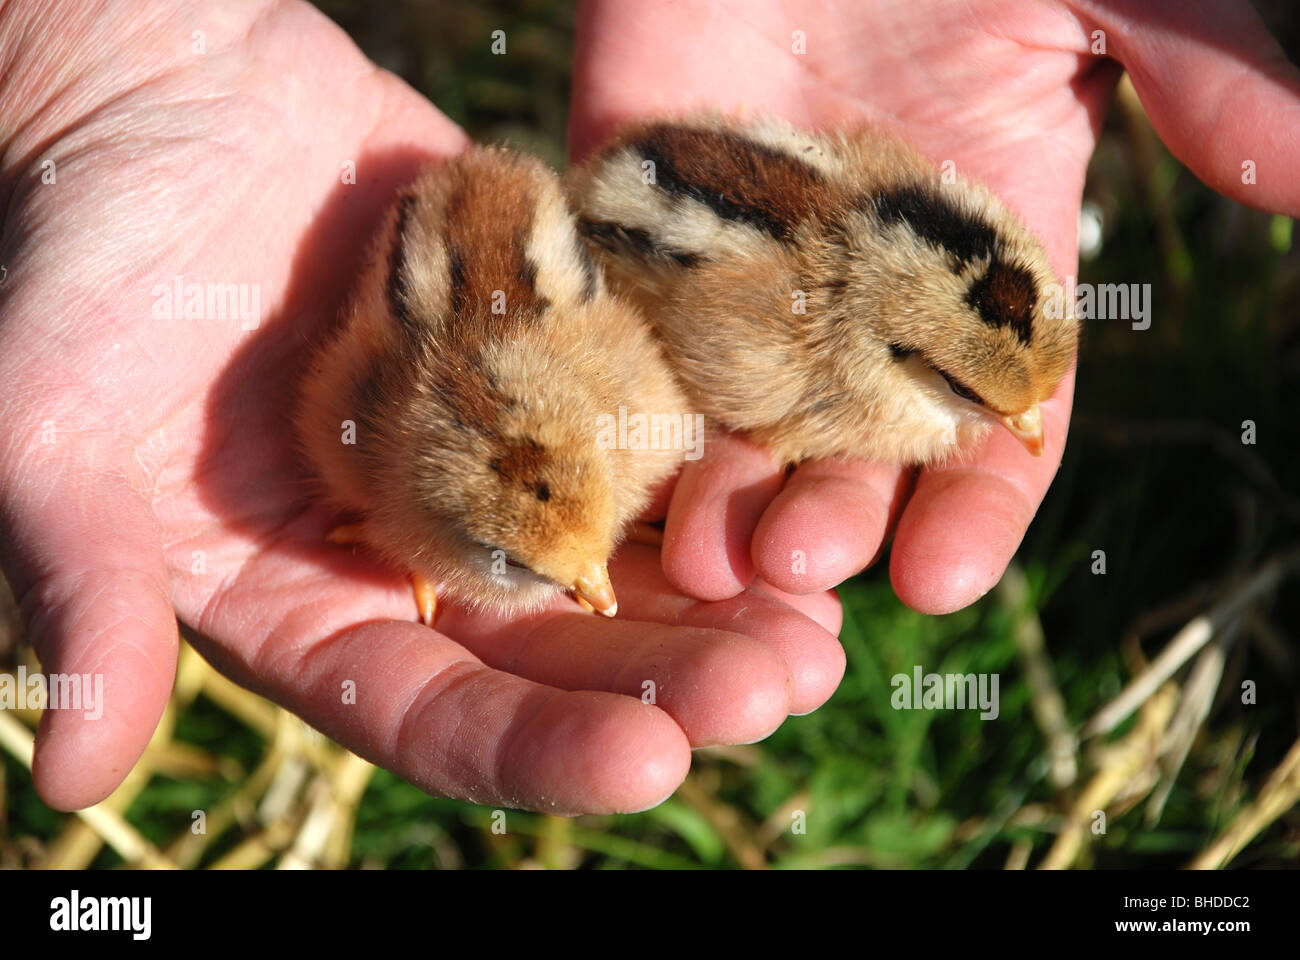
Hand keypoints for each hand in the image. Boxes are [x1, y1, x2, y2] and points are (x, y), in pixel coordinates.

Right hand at [0, 0, 843, 813]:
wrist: (158, 97)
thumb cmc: (77, 264)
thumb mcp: (52, 436)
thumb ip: (90, 596)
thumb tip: (70, 777)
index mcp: (310, 603)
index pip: (432, 711)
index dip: (536, 744)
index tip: (648, 760)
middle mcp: (418, 553)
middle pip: (556, 649)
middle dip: (665, 681)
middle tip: (774, 694)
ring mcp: (494, 458)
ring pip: (623, 559)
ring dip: (721, 603)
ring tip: (818, 640)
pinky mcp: (550, 362)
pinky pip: (645, 429)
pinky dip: (717, 470)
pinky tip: (801, 499)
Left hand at [569, 0, 1299, 611]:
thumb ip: (1200, 81)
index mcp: (980, 279)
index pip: (988, 429)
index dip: (970, 509)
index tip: (942, 576)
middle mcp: (861, 305)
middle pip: (850, 453)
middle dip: (831, 519)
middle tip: (799, 560)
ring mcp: (745, 280)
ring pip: (735, 425)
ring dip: (721, 498)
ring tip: (709, 552)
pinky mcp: (643, 240)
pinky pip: (632, 343)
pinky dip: (627, 410)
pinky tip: (616, 470)